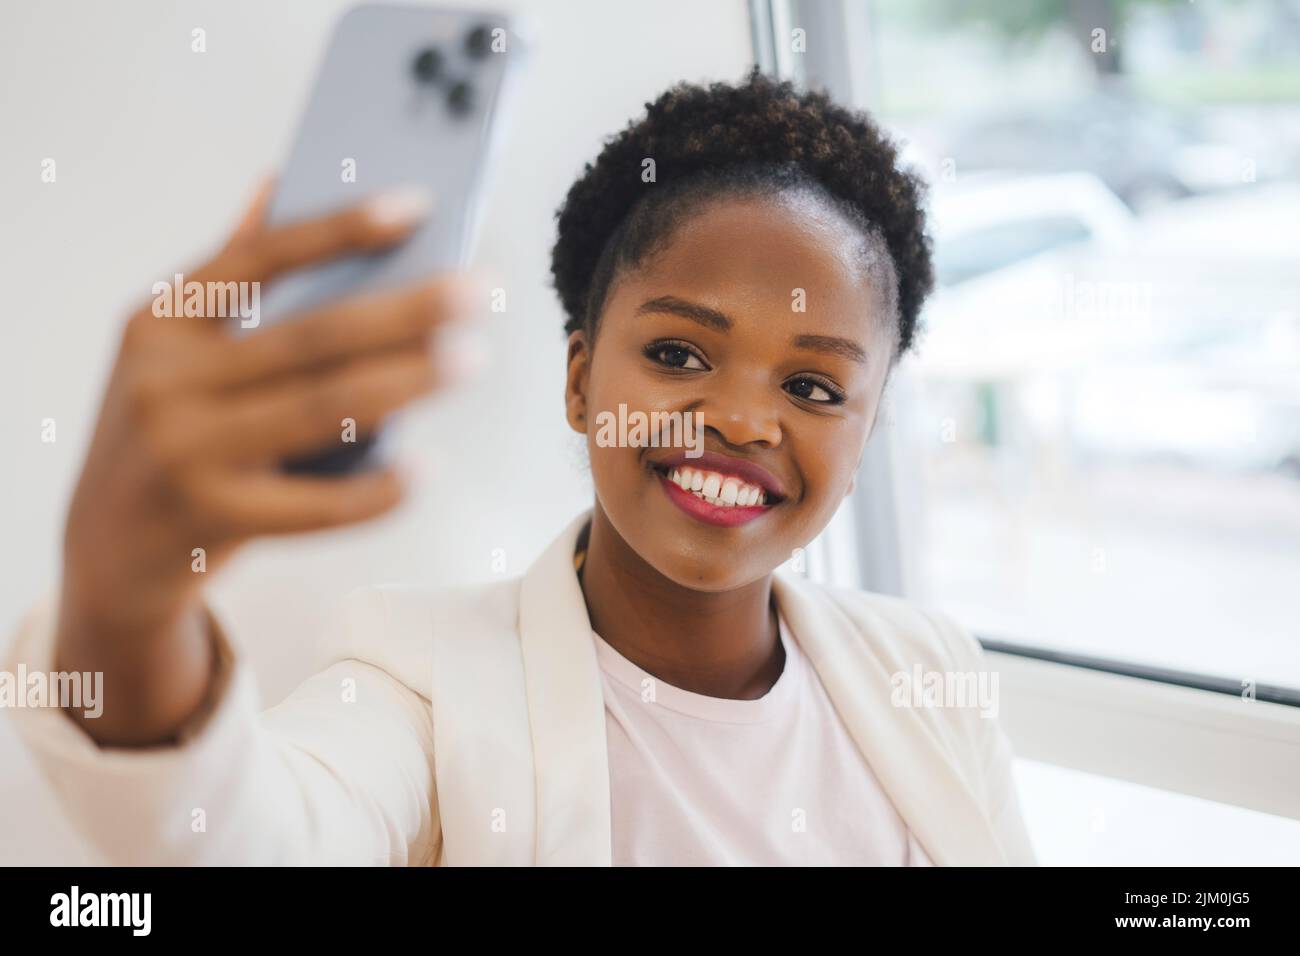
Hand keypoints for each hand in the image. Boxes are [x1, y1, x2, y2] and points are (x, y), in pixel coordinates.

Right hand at [54, 180, 483, 743]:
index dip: (341, 228)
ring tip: (471, 359)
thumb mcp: (174, 347)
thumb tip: (279, 181)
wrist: (109, 546)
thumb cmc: (167, 428)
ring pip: (321, 408)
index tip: (419, 207)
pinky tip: (425, 467)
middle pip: (311, 335)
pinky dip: (378, 489)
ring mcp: (184, 452)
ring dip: (408, 382)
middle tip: (480, 291)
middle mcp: (163, 380)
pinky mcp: (211, 519)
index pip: (262, 257)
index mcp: (161, 320)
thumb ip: (230, 272)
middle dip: (406, 310)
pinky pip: (317, 505)